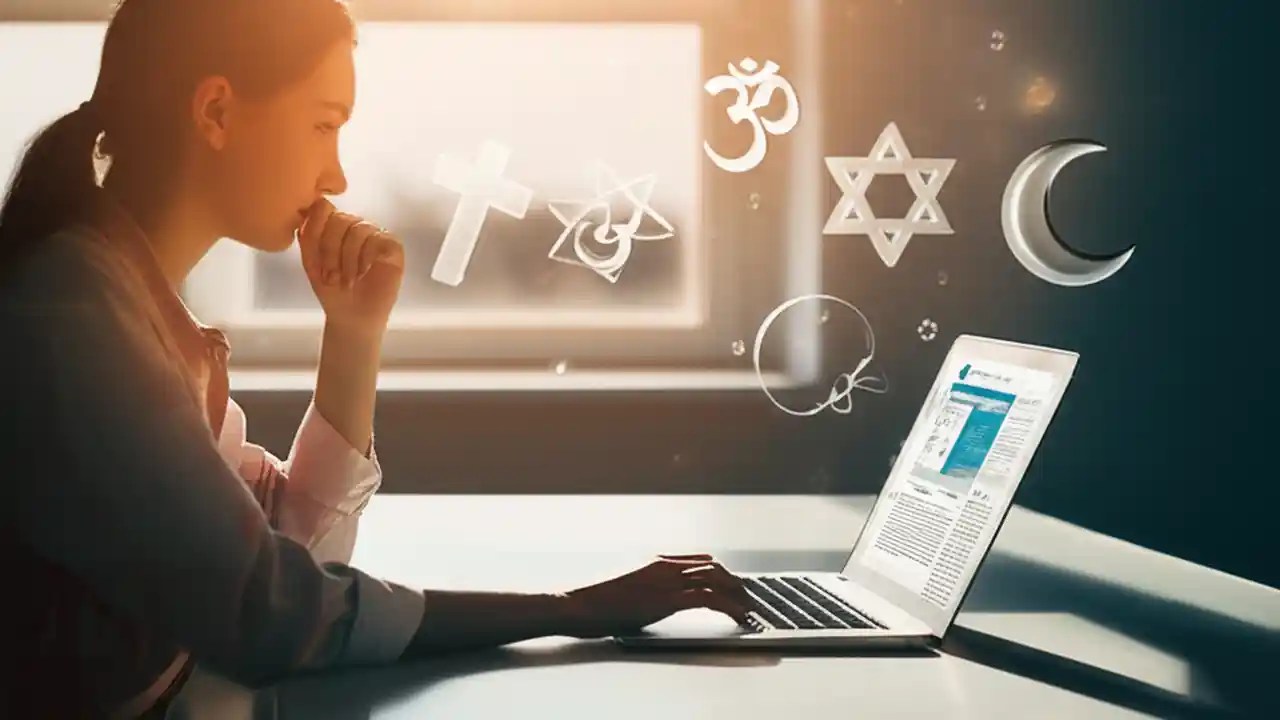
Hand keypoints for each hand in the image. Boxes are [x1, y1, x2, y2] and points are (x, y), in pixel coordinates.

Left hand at [297, 199, 404, 331]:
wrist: (351, 316)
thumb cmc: (331, 290)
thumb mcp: (311, 262)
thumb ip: (307, 236)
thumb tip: (304, 212)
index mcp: (334, 225)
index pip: (323, 208)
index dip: (316, 228)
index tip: (314, 255)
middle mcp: (356, 225)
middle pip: (340, 219)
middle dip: (331, 250)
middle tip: (331, 277)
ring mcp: (376, 235)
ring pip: (359, 230)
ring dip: (349, 259)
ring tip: (347, 281)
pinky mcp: (393, 247)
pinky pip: (379, 240)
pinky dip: (366, 259)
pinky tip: (362, 274)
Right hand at [562, 554, 756, 637]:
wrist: (576, 604)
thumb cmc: (593, 600)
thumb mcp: (624, 587)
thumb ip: (644, 588)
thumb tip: (653, 600)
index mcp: (654, 560)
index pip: (698, 559)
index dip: (720, 572)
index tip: (733, 584)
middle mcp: (664, 565)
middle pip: (713, 566)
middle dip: (734, 582)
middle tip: (748, 598)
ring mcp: (666, 580)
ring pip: (716, 578)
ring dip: (738, 593)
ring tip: (749, 608)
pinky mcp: (666, 599)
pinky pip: (709, 598)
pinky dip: (730, 606)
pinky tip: (739, 616)